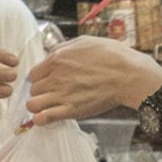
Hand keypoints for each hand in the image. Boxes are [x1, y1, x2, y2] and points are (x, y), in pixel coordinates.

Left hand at [26, 37, 161, 125]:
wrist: (128, 75)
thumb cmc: (112, 56)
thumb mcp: (85, 42)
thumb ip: (64, 48)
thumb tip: (53, 54)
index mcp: (57, 59)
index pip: (34, 73)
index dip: (40, 79)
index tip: (49, 82)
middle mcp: (56, 76)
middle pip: (34, 89)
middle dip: (41, 92)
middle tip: (54, 94)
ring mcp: (62, 94)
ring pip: (32, 104)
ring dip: (38, 106)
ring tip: (49, 107)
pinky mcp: (71, 110)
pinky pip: (43, 118)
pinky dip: (41, 119)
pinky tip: (47, 117)